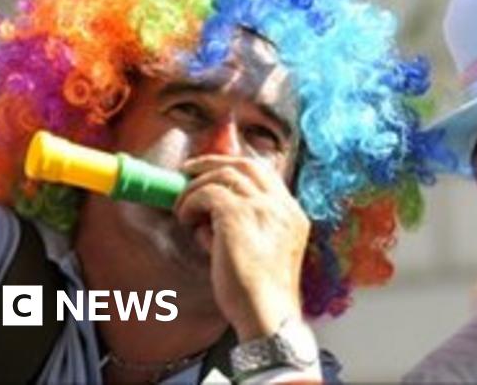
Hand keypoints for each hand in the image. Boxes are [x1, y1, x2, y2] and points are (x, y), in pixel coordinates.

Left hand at [173, 155, 309, 340]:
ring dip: (197, 187)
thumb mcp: (264, 253)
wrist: (267, 313)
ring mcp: (261, 207)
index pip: (265, 174)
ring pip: (223, 174)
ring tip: (183, 209)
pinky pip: (206, 192)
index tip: (213, 174)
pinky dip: (190, 202)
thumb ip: (247, 230)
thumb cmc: (260, 294)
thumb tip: (209, 220)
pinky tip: (185, 220)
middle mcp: (281, 205)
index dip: (236, 168)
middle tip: (189, 170)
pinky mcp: (237, 215)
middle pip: (246, 164)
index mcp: (293, 215)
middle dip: (214, 162)